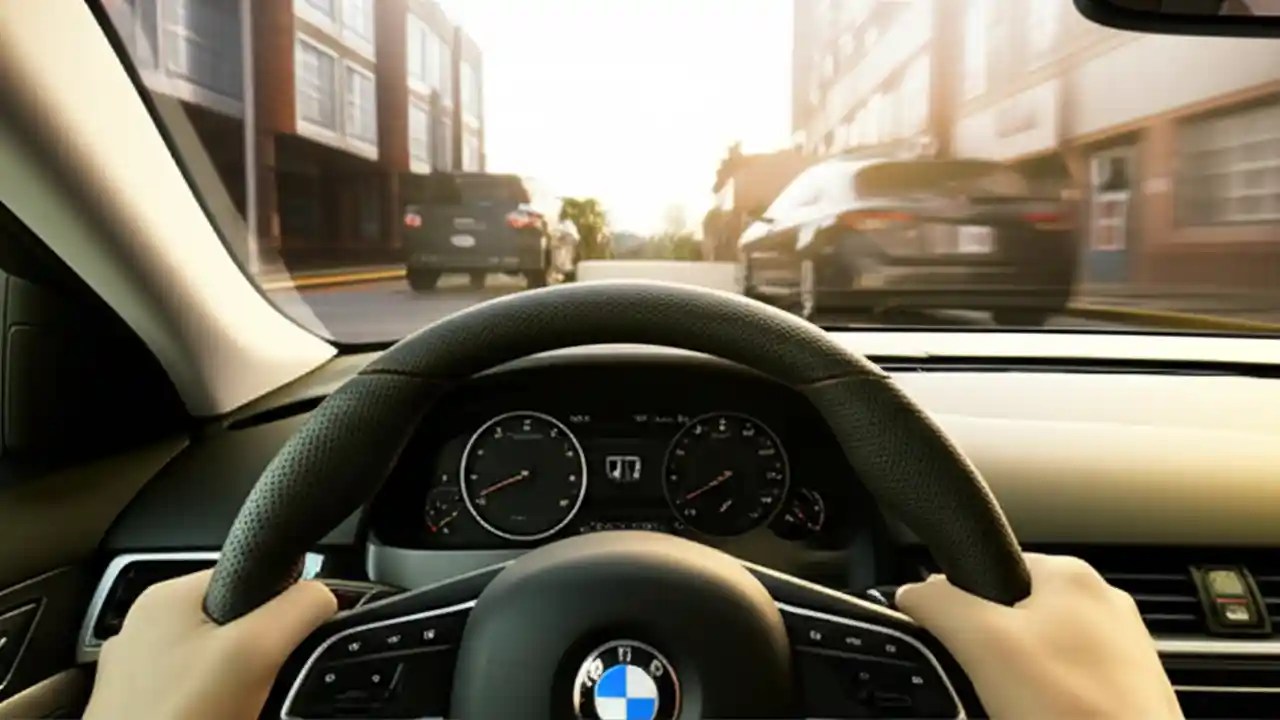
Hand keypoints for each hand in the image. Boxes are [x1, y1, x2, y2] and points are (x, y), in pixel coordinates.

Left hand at [85, 570, 336, 719]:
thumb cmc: (179, 718)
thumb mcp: (257, 651)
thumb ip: (298, 609)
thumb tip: (324, 593)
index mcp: (167, 595)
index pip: (248, 577)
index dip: (277, 610)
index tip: (279, 648)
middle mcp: (143, 626)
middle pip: (231, 624)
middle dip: (254, 655)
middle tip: (257, 688)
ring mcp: (134, 671)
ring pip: (212, 664)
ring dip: (232, 685)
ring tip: (234, 711)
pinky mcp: (134, 707)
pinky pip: (191, 694)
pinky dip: (209, 708)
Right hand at [897, 553, 1182, 719]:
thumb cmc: (1072, 710)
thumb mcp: (981, 642)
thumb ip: (938, 603)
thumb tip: (913, 593)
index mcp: (1072, 575)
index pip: (990, 568)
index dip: (960, 606)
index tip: (957, 644)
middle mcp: (1105, 604)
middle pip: (1014, 617)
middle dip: (994, 652)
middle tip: (989, 685)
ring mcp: (1124, 651)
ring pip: (1041, 657)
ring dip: (1021, 682)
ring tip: (1020, 709)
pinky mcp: (1130, 694)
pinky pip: (1068, 688)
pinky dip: (1050, 704)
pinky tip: (1045, 719)